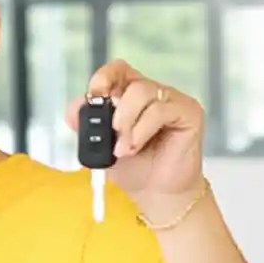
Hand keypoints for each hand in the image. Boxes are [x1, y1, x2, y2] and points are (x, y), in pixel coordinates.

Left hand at [65, 59, 205, 219]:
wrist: (154, 192)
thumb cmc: (132, 168)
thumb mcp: (99, 145)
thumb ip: (86, 125)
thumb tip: (74, 111)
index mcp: (129, 95)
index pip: (118, 70)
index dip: (104, 77)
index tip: (93, 96)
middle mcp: (152, 93)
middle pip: (131, 83)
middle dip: (115, 112)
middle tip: (112, 135)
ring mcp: (172, 101)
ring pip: (143, 92)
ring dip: (127, 123)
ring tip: (123, 149)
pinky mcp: (189, 112)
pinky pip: (161, 109)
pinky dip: (142, 129)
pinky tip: (135, 147)